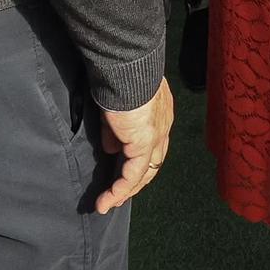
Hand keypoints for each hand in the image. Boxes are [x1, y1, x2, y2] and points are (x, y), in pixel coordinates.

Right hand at [95, 78, 173, 214]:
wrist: (126, 65)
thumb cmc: (120, 76)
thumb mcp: (117, 105)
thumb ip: (115, 128)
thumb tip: (112, 147)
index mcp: (159, 112)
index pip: (152, 143)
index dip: (138, 159)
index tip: (121, 172)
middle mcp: (163, 125)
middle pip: (153, 161)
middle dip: (136, 180)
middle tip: (119, 196)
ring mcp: (157, 135)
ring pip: (145, 171)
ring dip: (126, 190)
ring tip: (108, 204)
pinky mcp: (144, 143)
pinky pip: (133, 173)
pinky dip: (120, 190)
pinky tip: (106, 201)